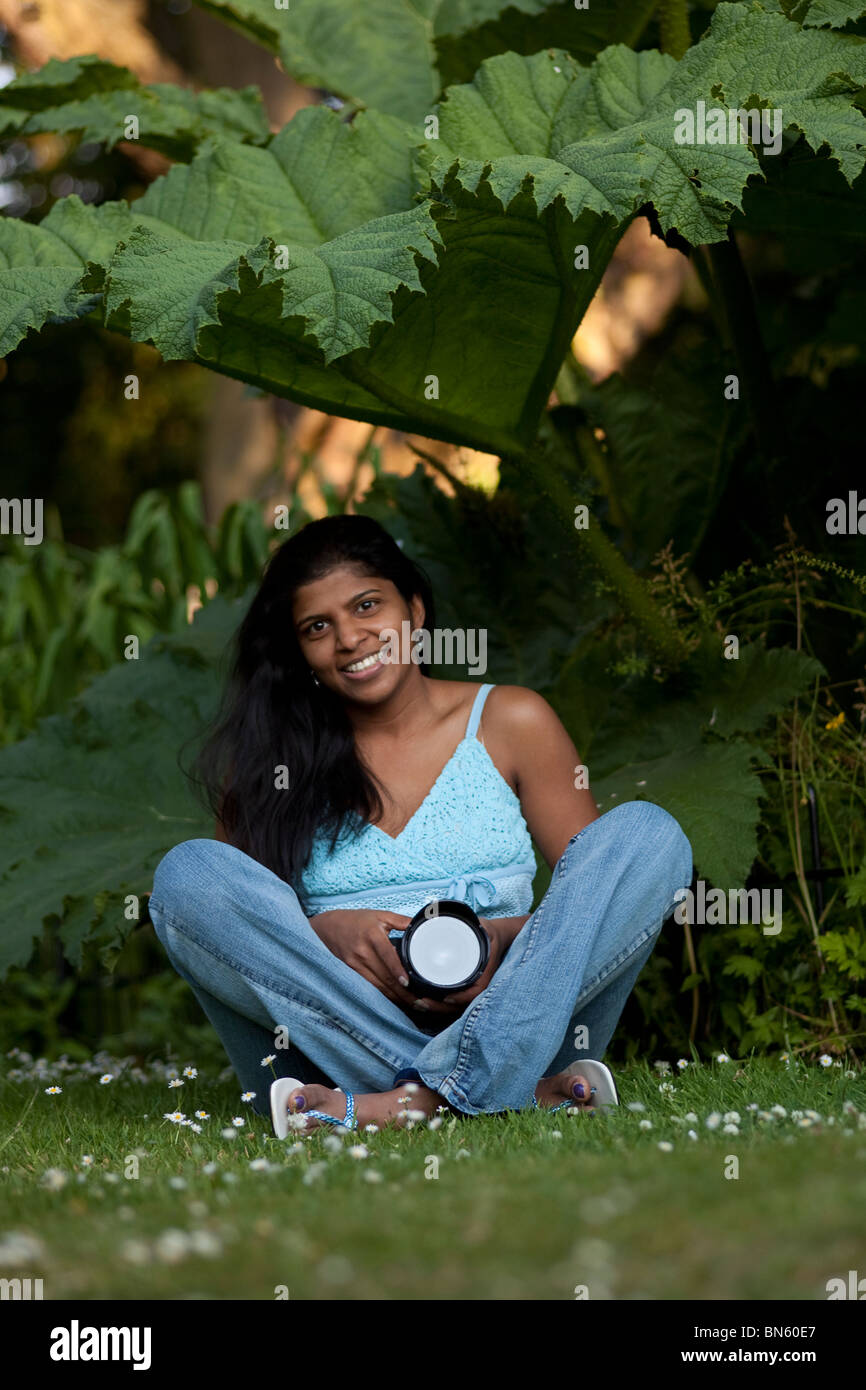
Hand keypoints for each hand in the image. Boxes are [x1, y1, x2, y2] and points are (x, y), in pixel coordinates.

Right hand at [307, 909, 420, 1007]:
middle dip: (403, 993)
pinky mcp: (353, 973)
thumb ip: (401, 920)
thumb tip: (422, 924)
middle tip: (422, 1003)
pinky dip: (384, 996)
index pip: (387, 955)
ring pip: (378, 987)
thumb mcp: (380, 915)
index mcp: (373, 936)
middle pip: (384, 977)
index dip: (397, 970)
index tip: (407, 983)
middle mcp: (363, 952)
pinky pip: (371, 988)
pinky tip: (397, 1001)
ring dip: (396, 998)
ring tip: (414, 1006)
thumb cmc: (357, 920)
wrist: (329, 927)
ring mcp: (356, 965)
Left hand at [412, 914, 529, 1013]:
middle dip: (441, 1007)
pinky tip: (425, 1002)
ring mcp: (472, 987)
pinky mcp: (465, 987)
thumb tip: (441, 915)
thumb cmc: (489, 932)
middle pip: (461, 1004)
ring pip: (455, 1006)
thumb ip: (469, 922)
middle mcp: (479, 984)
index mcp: (486, 973)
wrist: (499, 937)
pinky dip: (440, 1005)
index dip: (460, 998)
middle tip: (420, 1001)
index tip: (445, 998)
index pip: (475, 991)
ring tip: (418, 1003)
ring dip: (438, 1008)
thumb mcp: (484, 926)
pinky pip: (453, 1001)